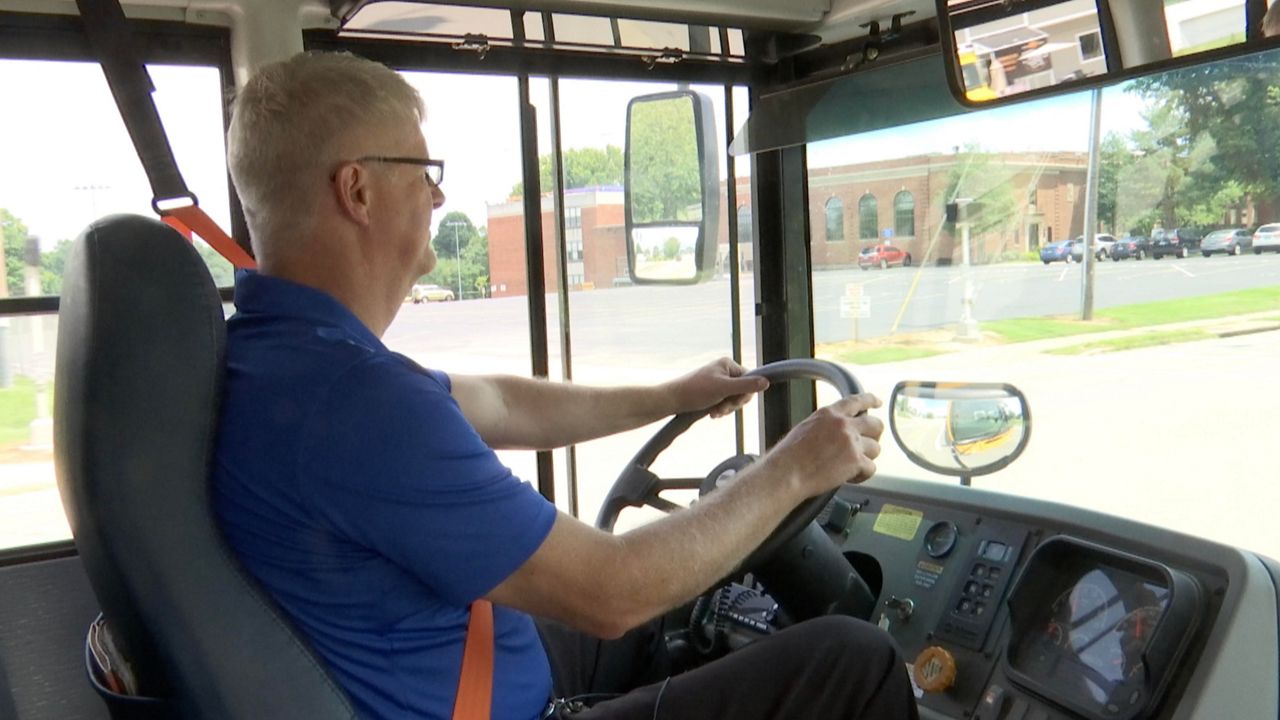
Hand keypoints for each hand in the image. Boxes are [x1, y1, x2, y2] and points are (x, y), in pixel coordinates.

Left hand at [666, 358, 769, 417]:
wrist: (673, 400)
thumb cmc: (695, 391)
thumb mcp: (724, 388)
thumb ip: (746, 386)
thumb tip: (766, 382)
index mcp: (728, 364)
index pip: (750, 380)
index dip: (744, 395)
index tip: (733, 402)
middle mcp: (724, 371)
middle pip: (743, 391)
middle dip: (733, 403)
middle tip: (720, 409)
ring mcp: (718, 382)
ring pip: (734, 399)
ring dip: (726, 408)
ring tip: (714, 412)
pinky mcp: (712, 392)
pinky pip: (725, 403)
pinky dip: (720, 410)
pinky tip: (711, 413)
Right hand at [763, 393, 883, 498]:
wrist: (788, 472)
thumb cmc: (789, 456)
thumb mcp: (805, 428)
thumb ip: (825, 426)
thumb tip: (834, 435)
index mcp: (829, 414)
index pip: (855, 401)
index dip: (870, 400)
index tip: (877, 402)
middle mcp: (843, 425)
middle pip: (875, 424)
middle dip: (875, 435)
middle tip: (869, 444)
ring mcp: (851, 442)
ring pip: (876, 448)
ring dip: (866, 458)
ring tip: (852, 466)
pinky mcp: (856, 461)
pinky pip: (871, 468)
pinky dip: (862, 475)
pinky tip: (850, 477)